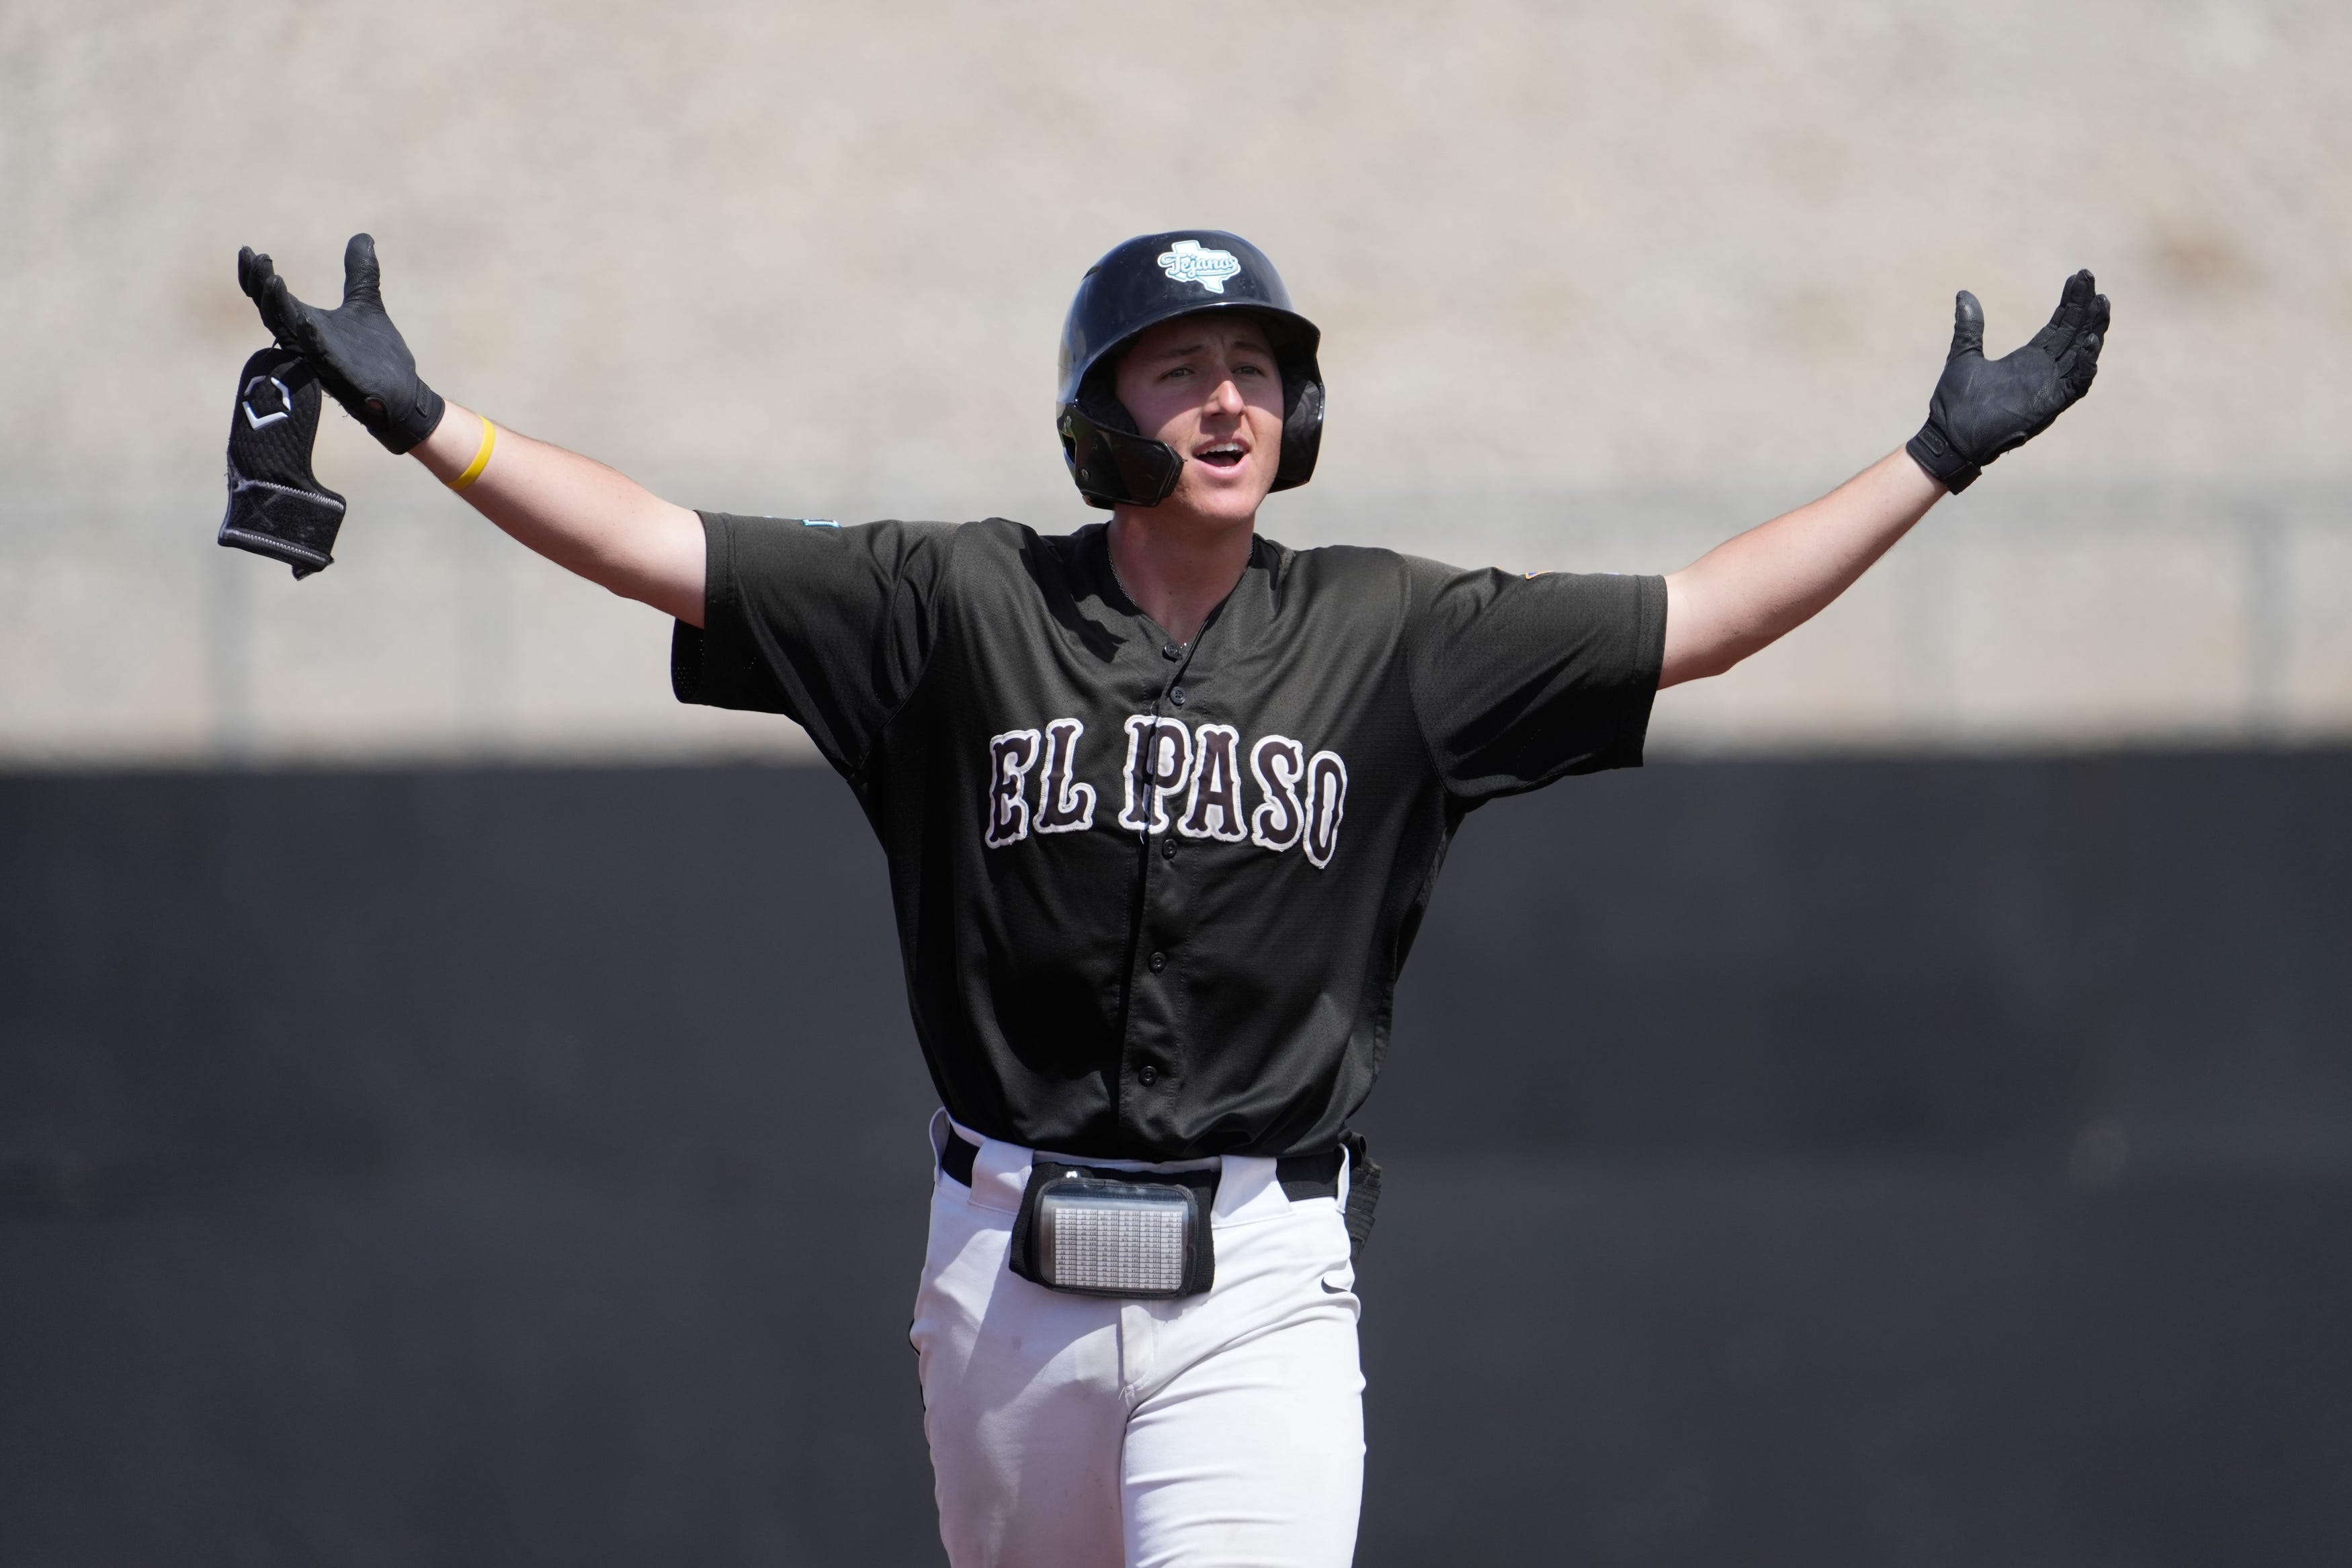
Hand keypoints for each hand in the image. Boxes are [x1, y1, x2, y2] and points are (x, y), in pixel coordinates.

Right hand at [236, 233, 444, 453]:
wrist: (402, 392)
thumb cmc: (377, 354)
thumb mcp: (366, 304)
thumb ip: (360, 273)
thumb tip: (363, 237)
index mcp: (306, 322)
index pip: (271, 298)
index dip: (256, 276)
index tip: (247, 251)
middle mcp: (305, 339)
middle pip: (271, 311)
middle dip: (259, 286)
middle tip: (255, 258)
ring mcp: (319, 357)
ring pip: (288, 332)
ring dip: (278, 306)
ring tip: (273, 279)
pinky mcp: (338, 373)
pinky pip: (319, 356)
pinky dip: (311, 338)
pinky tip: (306, 320)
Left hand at [1906, 270, 2108, 492]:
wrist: (1947, 438)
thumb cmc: (1955, 404)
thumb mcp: (1964, 355)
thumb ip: (1969, 327)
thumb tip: (1963, 294)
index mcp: (2028, 359)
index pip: (2059, 326)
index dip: (2071, 302)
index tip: (2079, 277)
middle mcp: (2044, 371)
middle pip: (2074, 334)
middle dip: (2085, 308)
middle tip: (2091, 279)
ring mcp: (2049, 388)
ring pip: (2082, 355)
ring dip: (2093, 330)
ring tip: (2101, 304)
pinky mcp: (2049, 405)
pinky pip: (2076, 384)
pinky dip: (2085, 364)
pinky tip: (2090, 342)